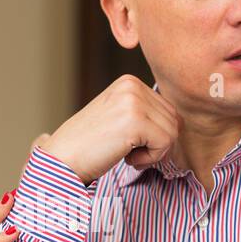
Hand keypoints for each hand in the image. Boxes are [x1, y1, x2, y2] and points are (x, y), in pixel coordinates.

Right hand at [41, 75, 182, 183]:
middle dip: (155, 142)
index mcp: (129, 81)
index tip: (126, 140)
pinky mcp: (136, 120)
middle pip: (173, 120)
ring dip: (152, 152)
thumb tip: (178, 124)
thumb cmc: (89, 145)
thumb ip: (145, 113)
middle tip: (127, 149)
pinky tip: (126, 158)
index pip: (167, 109)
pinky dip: (149, 159)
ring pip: (172, 132)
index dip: (153, 133)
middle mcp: (132, 85)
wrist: (62, 159)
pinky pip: (165, 144)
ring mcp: (133, 101)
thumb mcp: (119, 117)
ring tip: (126, 152)